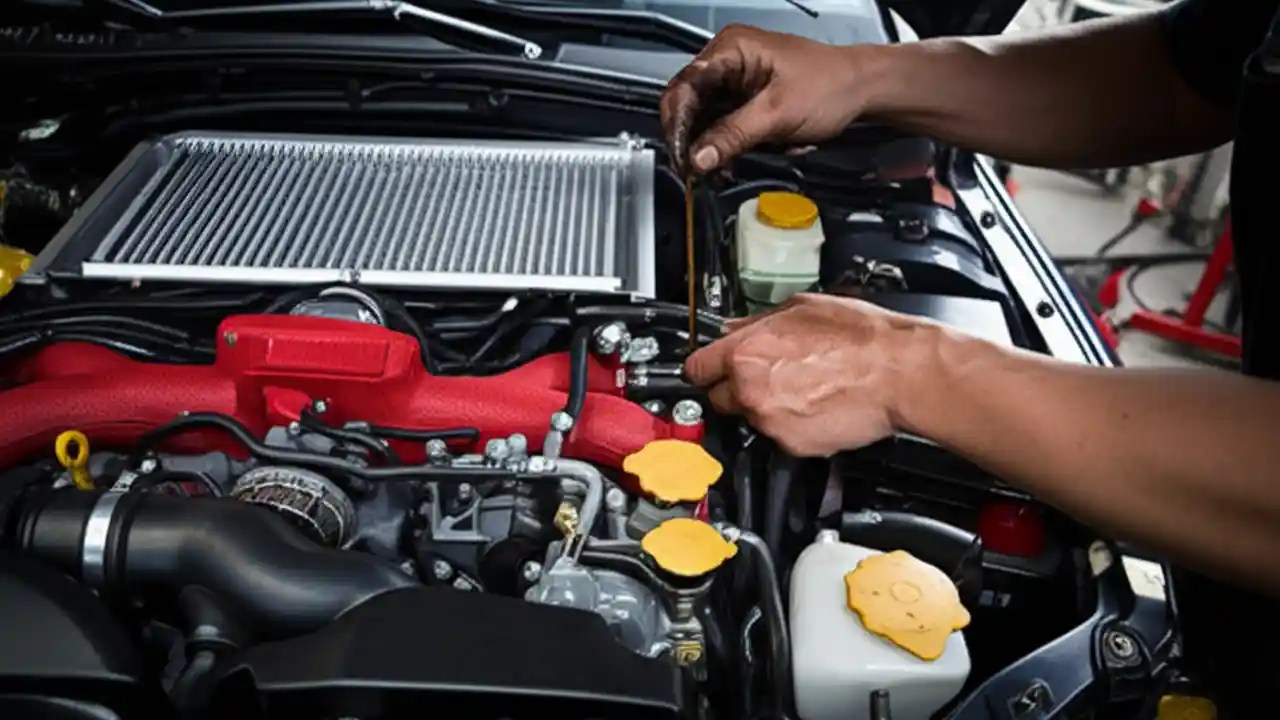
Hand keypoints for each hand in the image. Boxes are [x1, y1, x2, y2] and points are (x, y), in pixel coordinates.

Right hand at [660, 25, 880, 174]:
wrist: (862, 90)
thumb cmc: (829, 86)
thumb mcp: (778, 113)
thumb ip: (733, 135)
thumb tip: (697, 159)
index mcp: (730, 49)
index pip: (685, 87)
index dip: (678, 125)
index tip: (683, 159)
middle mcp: (726, 61)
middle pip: (688, 103)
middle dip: (690, 140)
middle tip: (693, 172)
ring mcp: (734, 81)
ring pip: (702, 118)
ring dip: (705, 148)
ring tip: (712, 173)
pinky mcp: (744, 100)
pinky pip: (720, 125)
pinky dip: (721, 146)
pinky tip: (725, 164)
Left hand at [683, 294, 937, 456]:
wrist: (899, 373)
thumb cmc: (861, 338)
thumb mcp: (802, 308)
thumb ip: (757, 322)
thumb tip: (734, 328)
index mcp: (746, 352)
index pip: (696, 369)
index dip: (704, 368)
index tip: (709, 370)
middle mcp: (750, 390)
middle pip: (719, 398)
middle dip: (736, 389)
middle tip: (768, 377)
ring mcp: (769, 422)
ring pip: (751, 418)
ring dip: (766, 408)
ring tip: (803, 388)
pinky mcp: (792, 446)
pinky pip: (779, 437)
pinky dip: (792, 426)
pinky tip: (816, 405)